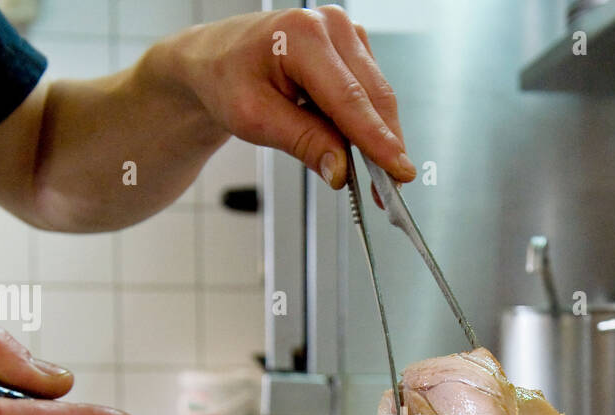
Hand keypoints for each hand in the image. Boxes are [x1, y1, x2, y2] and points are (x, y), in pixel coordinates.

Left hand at [173, 4, 415, 188]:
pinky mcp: (352, 47)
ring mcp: (345, 33)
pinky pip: (370, 92)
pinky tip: (352, 142)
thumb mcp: (254, 118)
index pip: (349, 98)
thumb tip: (341, 170)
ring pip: (377, 96)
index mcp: (302, 36)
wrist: (217, 60)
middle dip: (385, 145)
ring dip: (378, 137)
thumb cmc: (227, 79)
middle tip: (390, 189)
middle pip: (373, 96)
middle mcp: (330, 25)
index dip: (376, 139)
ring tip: (370, 174)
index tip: (398, 171)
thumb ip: (302, 142)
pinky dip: (367, 123)